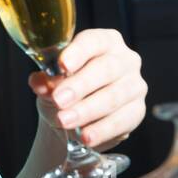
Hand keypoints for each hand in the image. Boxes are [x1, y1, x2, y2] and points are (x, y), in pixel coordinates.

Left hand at [29, 28, 146, 150]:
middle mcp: (125, 60)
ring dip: (87, 110)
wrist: (76, 118)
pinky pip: (122, 120)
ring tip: (64, 120)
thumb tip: (40, 83)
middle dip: (80, 86)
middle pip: (106, 69)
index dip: (78, 52)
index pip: (94, 41)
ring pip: (113, 96)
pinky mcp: (137, 111)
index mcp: (104, 42)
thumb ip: (44, 81)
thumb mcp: (49, 83)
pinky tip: (85, 136)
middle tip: (58, 100)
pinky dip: (101, 130)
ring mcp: (134, 85)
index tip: (62, 65)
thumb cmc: (65, 90)